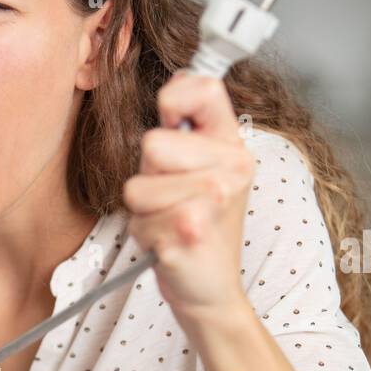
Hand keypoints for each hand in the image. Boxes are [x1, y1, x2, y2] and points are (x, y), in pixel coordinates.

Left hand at [123, 74, 256, 325]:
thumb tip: (176, 82)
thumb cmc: (201, 227)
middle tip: (172, 198)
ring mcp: (212, 201)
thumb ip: (189, 129)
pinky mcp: (188, 231)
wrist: (211, 289)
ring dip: (144, 209)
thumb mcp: (205, 170)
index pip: (204, 89)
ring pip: (137, 186)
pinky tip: (170, 243)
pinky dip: (144, 235)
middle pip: (152, 143)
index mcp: (233, 146)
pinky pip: (138, 219)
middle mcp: (231, 169)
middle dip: (149, 175)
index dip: (174, 97)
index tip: (170, 118)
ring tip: (169, 221)